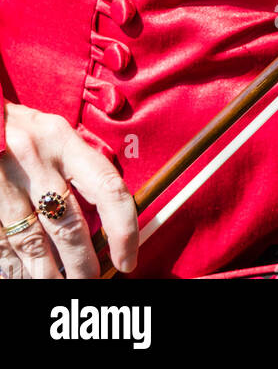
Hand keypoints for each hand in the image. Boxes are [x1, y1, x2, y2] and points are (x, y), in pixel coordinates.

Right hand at [0, 102, 137, 278]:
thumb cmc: (20, 128)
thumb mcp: (53, 133)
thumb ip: (79, 165)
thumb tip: (106, 213)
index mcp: (62, 141)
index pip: (108, 187)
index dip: (124, 228)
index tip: (127, 259)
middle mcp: (35, 162)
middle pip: (69, 226)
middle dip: (83, 265)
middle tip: (91, 282)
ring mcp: (4, 184)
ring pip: (33, 244)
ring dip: (49, 275)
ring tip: (60, 287)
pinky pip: (4, 246)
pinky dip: (16, 268)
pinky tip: (25, 277)